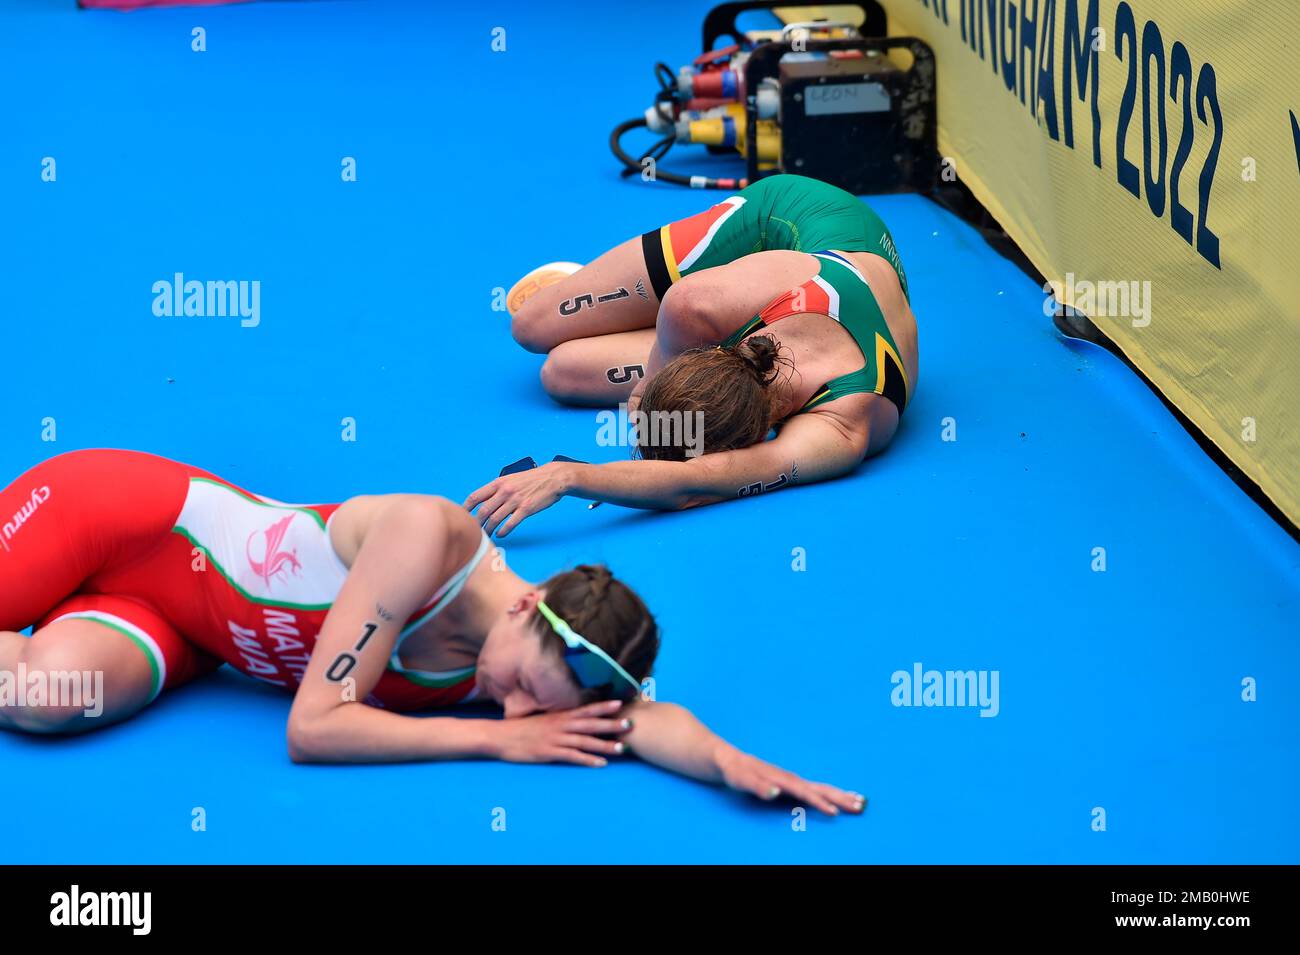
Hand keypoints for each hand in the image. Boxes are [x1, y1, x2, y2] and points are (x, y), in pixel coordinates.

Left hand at [464, 462, 571, 537]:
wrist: (552, 478)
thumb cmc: (531, 479)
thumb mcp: (510, 479)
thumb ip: (497, 490)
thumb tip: (484, 502)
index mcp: (498, 483)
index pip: (476, 496)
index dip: (466, 508)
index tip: (462, 516)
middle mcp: (505, 491)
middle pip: (483, 511)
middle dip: (476, 523)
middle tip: (473, 531)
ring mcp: (515, 500)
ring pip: (495, 519)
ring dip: (489, 530)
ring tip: (486, 535)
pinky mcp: (526, 509)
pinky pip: (510, 523)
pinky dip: (503, 531)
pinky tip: (501, 534)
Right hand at [491, 700, 631, 766]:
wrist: (499, 736)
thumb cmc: (520, 729)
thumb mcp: (542, 719)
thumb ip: (558, 719)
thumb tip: (574, 719)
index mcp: (559, 716)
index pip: (586, 709)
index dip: (603, 706)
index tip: (621, 702)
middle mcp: (560, 725)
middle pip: (591, 724)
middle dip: (611, 724)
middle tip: (630, 724)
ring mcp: (556, 739)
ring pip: (585, 741)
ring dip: (605, 745)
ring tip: (623, 748)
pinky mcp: (549, 753)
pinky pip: (572, 756)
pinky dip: (588, 760)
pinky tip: (601, 764)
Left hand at [715, 745, 865, 815]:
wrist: (730, 760)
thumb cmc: (735, 772)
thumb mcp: (742, 780)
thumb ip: (758, 786)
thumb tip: (775, 792)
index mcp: (782, 779)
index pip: (805, 792)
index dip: (819, 802)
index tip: (835, 812)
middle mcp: (791, 779)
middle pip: (820, 789)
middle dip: (840, 798)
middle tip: (861, 805)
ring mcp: (792, 781)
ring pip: (821, 789)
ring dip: (840, 795)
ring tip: (860, 802)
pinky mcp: (791, 785)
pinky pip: (816, 789)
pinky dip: (831, 794)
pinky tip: (839, 798)